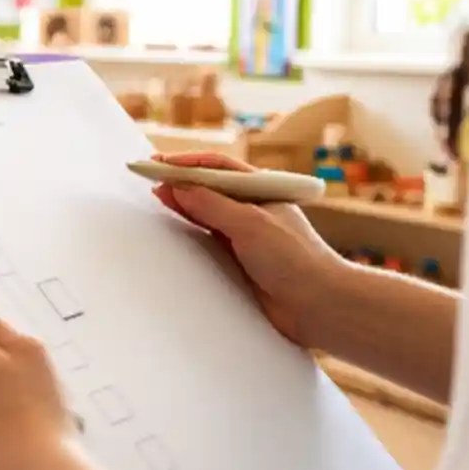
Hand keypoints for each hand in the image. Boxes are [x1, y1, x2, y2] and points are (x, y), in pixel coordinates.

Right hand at [150, 152, 348, 347]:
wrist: (319, 305)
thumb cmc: (295, 259)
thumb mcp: (250, 224)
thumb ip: (212, 205)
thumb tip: (178, 187)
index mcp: (261, 191)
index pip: (217, 168)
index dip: (185, 164)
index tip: (157, 164)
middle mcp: (253, 209)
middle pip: (209, 188)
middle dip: (179, 181)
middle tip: (149, 178)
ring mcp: (246, 235)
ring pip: (206, 213)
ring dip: (182, 205)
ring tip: (157, 198)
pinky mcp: (240, 261)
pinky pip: (208, 241)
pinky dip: (190, 231)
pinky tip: (175, 228)